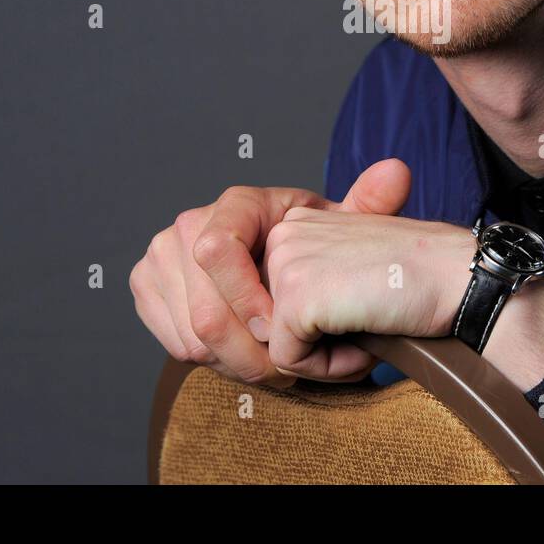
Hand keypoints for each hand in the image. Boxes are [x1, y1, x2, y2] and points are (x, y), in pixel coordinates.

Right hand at [128, 158, 411, 388]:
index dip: (248, 299)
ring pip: (192, 335)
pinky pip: (174, 343)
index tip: (283, 328)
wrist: (275, 262)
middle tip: (290, 371)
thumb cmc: (313, 246)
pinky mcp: (147, 286)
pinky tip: (245, 356)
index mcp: (236, 203)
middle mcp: (188, 222)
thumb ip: (370, 204)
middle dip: (253, 351)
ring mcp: (160, 255)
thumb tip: (396, 172)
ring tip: (277, 366)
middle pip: (206, 309)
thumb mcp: (344, 229)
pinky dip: (213, 362)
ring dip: (238, 363)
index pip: (217, 250)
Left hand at [258, 207, 477, 378]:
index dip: (321, 319)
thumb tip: (276, 331)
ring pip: (279, 345)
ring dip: (327, 356)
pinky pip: (290, 362)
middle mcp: (284, 235)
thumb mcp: (352, 263)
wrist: (456, 276)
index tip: (363, 304)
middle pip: (273, 322)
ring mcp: (286, 264)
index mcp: (296, 223)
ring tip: (370, 329)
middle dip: (320, 340)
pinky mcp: (296, 299)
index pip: (276, 298)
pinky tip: (367, 343)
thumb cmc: (416, 275)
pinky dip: (331, 368)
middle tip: (370, 322)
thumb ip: (314, 280)